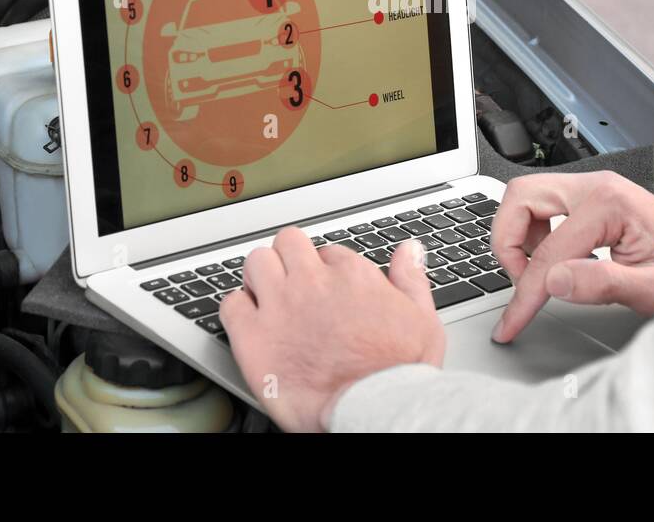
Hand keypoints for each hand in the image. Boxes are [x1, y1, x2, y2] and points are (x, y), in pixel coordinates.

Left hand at [219, 227, 443, 432]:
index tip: (327, 291)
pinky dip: (237, 310)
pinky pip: (230, 304)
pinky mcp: (254, 337)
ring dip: (261, 276)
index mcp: (351, 275)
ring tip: (268, 297)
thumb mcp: (423, 320)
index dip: (326, 272)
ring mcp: (280, 306)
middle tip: (293, 283)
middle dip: (289, 260)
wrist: (373, 409)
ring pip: (256, 262)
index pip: (328, 253)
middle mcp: (313, 283)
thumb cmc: (398, 374)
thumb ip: (411, 279)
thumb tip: (409, 251)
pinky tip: (249, 324)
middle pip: (288, 243)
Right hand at [490, 171, 653, 342]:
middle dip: (508, 243)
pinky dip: (536, 236)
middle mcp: (598, 187)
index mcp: (610, 203)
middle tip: (520, 284)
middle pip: (520, 197)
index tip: (512, 322)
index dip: (524, 293)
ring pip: (527, 200)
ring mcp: (594, 191)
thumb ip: (602, 284)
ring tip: (538, 277)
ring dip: (520, 238)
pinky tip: (556, 265)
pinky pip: (544, 209)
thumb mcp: (653, 289)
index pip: (547, 251)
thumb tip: (553, 281)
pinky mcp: (594, 202)